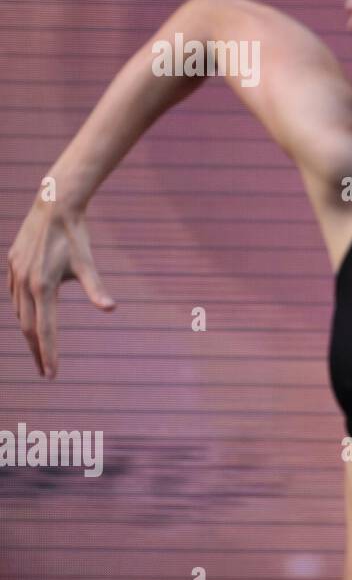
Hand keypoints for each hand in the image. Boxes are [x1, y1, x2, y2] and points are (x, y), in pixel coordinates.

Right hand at [7, 200, 115, 378]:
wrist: (54, 205)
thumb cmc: (75, 235)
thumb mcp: (87, 264)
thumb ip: (96, 288)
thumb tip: (111, 309)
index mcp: (42, 287)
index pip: (45, 330)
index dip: (49, 353)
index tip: (52, 374)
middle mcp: (24, 284)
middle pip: (29, 327)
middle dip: (38, 351)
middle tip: (46, 372)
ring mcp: (15, 274)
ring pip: (19, 312)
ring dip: (29, 333)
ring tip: (39, 350)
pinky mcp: (12, 264)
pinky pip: (14, 295)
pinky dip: (21, 311)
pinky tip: (28, 318)